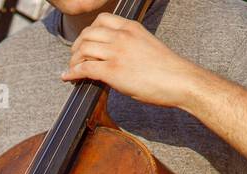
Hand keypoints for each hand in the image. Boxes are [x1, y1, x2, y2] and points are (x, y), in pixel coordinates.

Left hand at [63, 13, 202, 109]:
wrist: (179, 80)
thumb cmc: (166, 68)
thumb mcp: (146, 46)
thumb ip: (129, 45)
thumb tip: (115, 57)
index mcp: (131, 27)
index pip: (101, 20)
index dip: (88, 32)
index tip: (85, 43)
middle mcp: (122, 36)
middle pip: (87, 34)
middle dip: (77, 46)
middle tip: (75, 58)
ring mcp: (116, 53)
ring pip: (83, 49)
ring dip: (73, 60)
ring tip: (73, 69)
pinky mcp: (113, 71)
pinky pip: (84, 68)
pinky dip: (72, 73)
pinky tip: (68, 77)